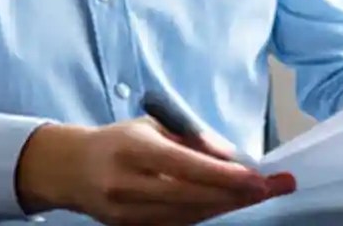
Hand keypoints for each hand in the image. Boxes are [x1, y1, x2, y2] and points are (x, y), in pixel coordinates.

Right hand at [15, 119, 294, 225]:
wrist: (71, 169)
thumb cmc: (120, 140)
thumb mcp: (153, 125)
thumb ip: (191, 138)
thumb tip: (232, 156)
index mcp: (133, 149)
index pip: (185, 165)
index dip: (224, 174)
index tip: (257, 177)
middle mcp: (127, 184)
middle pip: (191, 197)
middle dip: (235, 194)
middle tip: (272, 188)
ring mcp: (127, 212)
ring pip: (187, 215)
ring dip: (226, 206)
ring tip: (258, 195)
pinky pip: (176, 224)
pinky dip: (205, 215)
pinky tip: (227, 205)